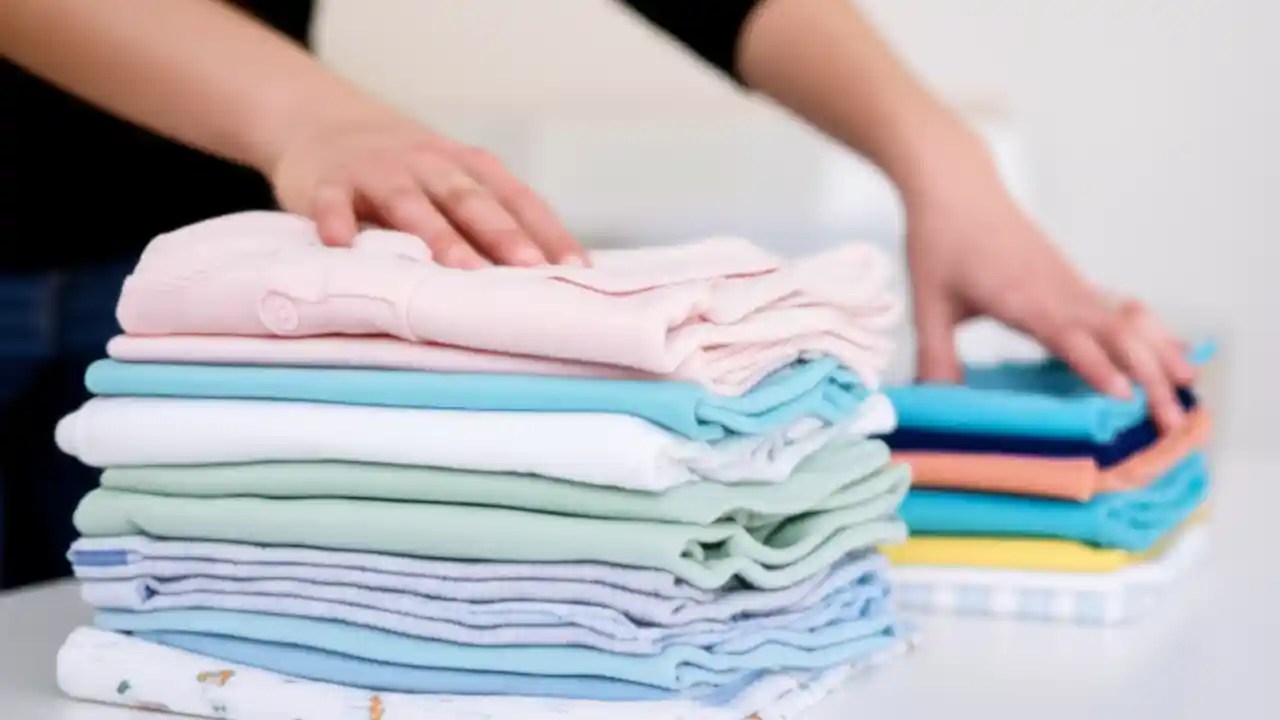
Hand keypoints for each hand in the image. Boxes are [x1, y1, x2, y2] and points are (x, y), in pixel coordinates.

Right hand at [267, 106, 585, 268]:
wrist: (326, 123)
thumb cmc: (411, 174)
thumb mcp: (456, 185)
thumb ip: (494, 222)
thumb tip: (553, 277)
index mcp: (470, 169)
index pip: (518, 200)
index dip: (547, 233)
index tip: (576, 270)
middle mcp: (430, 165)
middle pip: (470, 200)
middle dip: (502, 234)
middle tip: (529, 269)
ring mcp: (378, 171)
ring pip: (410, 204)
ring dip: (436, 235)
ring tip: (460, 268)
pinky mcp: (328, 182)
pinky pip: (332, 202)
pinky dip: (336, 220)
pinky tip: (342, 244)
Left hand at [904, 141, 1194, 431]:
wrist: (956, 186)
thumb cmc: (940, 241)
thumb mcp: (927, 303)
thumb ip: (934, 355)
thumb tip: (933, 404)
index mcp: (1022, 297)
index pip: (1068, 336)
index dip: (1096, 366)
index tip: (1124, 395)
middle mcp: (1056, 291)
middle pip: (1114, 334)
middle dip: (1146, 375)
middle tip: (1169, 418)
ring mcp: (1069, 283)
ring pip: (1126, 321)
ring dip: (1158, 353)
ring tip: (1188, 385)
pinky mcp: (1072, 280)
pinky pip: (1119, 309)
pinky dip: (1148, 331)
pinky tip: (1170, 350)